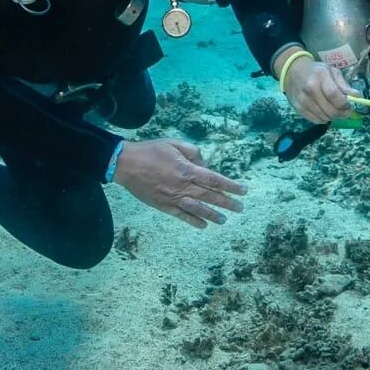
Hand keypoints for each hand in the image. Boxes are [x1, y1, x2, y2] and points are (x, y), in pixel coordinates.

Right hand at [112, 138, 246, 227]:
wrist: (126, 164)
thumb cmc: (151, 151)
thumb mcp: (174, 143)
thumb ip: (193, 152)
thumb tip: (205, 164)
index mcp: (187, 169)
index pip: (215, 180)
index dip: (231, 186)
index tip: (243, 191)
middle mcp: (183, 186)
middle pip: (210, 196)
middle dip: (227, 203)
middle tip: (240, 208)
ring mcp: (173, 198)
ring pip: (198, 209)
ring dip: (213, 215)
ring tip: (225, 220)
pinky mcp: (164, 206)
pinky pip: (182, 216)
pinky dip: (193, 221)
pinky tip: (203, 225)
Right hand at [282, 55, 357, 124]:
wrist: (292, 72)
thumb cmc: (315, 71)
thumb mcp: (332, 71)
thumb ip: (344, 84)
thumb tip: (358, 97)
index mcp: (320, 77)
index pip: (335, 95)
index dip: (345, 104)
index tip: (350, 106)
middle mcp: (310, 90)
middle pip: (331, 110)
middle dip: (342, 114)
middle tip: (346, 111)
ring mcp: (303, 101)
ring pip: (325, 118)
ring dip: (334, 117)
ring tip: (335, 109)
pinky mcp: (299, 109)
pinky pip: (316, 121)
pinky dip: (324, 119)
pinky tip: (325, 111)